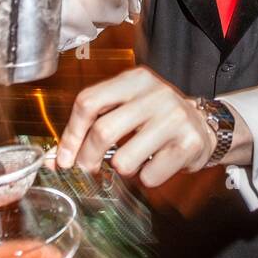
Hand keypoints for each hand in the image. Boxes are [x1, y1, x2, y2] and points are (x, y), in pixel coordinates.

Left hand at [56, 66, 214, 187]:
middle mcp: (155, 93)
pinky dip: (146, 178)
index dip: (70, 134)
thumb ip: (91, 127)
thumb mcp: (125, 110)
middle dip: (87, 159)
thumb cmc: (156, 119)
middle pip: (102, 131)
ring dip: (122, 170)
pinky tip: (156, 164)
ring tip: (134, 159)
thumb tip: (54, 159)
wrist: (204, 125)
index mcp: (134, 79)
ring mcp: (174, 118)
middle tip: (88, 169)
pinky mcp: (188, 144)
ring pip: (124, 160)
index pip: (88, 102)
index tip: (63, 158)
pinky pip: (149, 176)